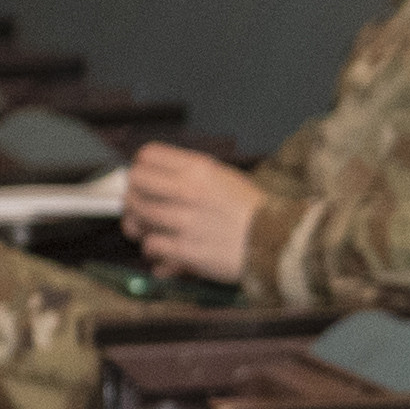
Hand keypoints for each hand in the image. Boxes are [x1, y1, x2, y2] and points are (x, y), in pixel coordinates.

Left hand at [121, 145, 261, 286]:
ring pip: (137, 214)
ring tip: (150, 230)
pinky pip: (151, 245)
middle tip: (141, 206)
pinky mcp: (186, 250)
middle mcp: (189, 191)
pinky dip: (154, 250)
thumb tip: (156, 178)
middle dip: (134, 196)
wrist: (275, 241)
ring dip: (139, 225)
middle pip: (135, 183)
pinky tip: (164, 252)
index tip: (145, 180)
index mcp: (198, 168)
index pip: (147, 156)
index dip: (141, 168)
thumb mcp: (224, 177)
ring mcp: (185, 221)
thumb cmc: (251, 211)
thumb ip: (190, 174)